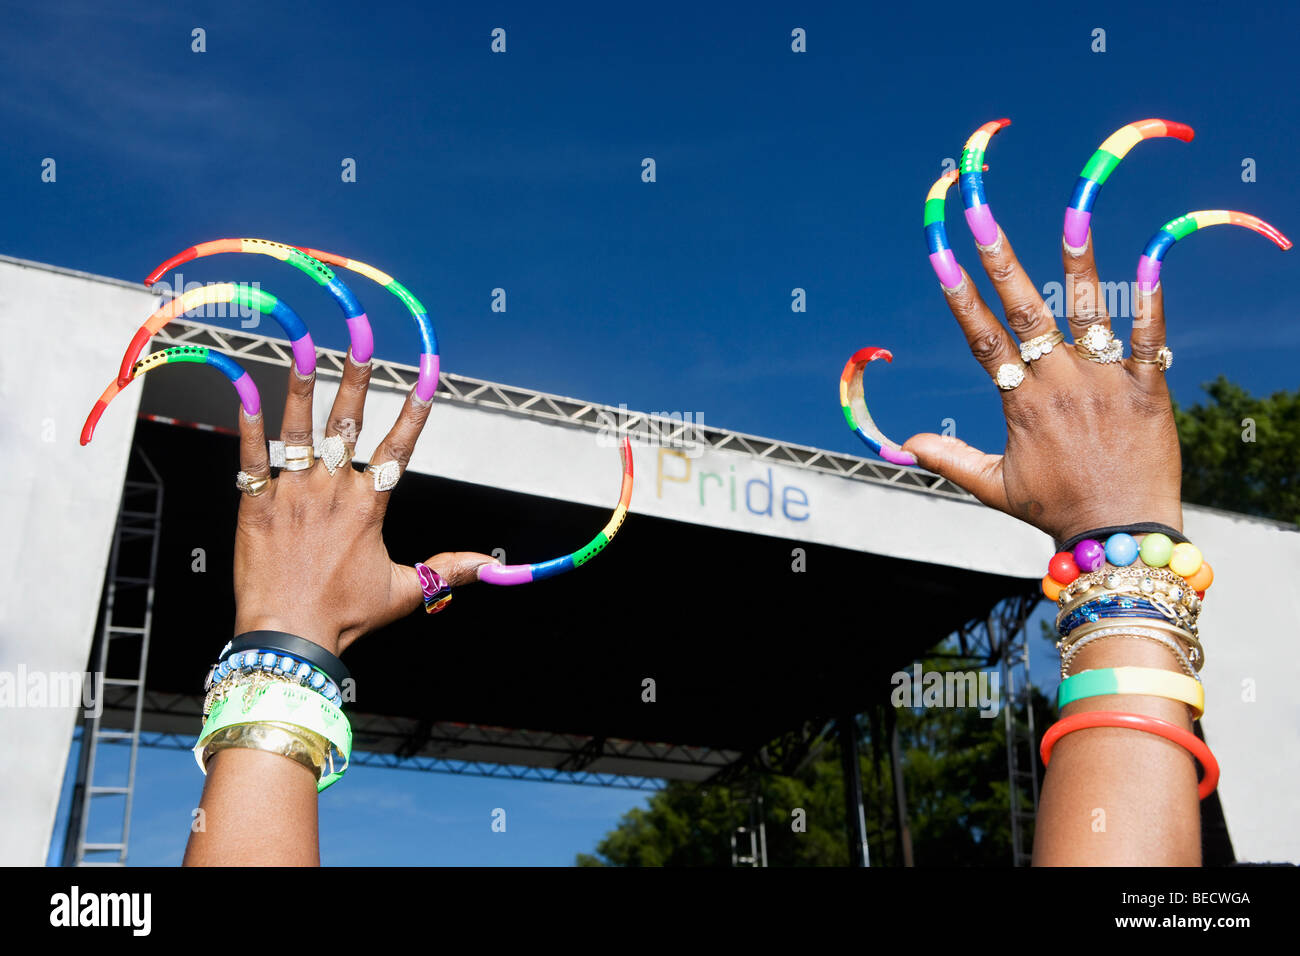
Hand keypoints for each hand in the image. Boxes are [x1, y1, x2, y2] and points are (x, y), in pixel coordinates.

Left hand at [231, 353, 497, 656]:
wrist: (290, 636)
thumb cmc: (343, 617)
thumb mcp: (403, 592)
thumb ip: (445, 570)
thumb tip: (490, 564)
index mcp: (368, 507)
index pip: (399, 448)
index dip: (415, 410)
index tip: (427, 374)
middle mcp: (333, 492)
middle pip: (348, 424)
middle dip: (357, 378)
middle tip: (362, 339)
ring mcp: (293, 496)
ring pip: (299, 430)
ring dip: (301, 386)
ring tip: (302, 345)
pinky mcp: (255, 507)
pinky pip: (251, 459)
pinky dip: (247, 426)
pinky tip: (243, 391)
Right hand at [902, 227, 1182, 543]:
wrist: (1118, 535)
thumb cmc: (1056, 512)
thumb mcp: (993, 486)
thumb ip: (948, 458)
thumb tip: (902, 443)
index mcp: (1020, 402)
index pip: (982, 337)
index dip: (959, 294)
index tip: (941, 256)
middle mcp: (1058, 384)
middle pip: (1024, 312)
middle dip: (999, 260)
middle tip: (981, 216)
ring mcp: (1105, 383)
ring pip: (1088, 313)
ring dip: (1077, 263)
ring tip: (1071, 216)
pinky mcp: (1149, 390)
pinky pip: (1150, 340)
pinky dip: (1150, 302)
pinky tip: (1150, 260)